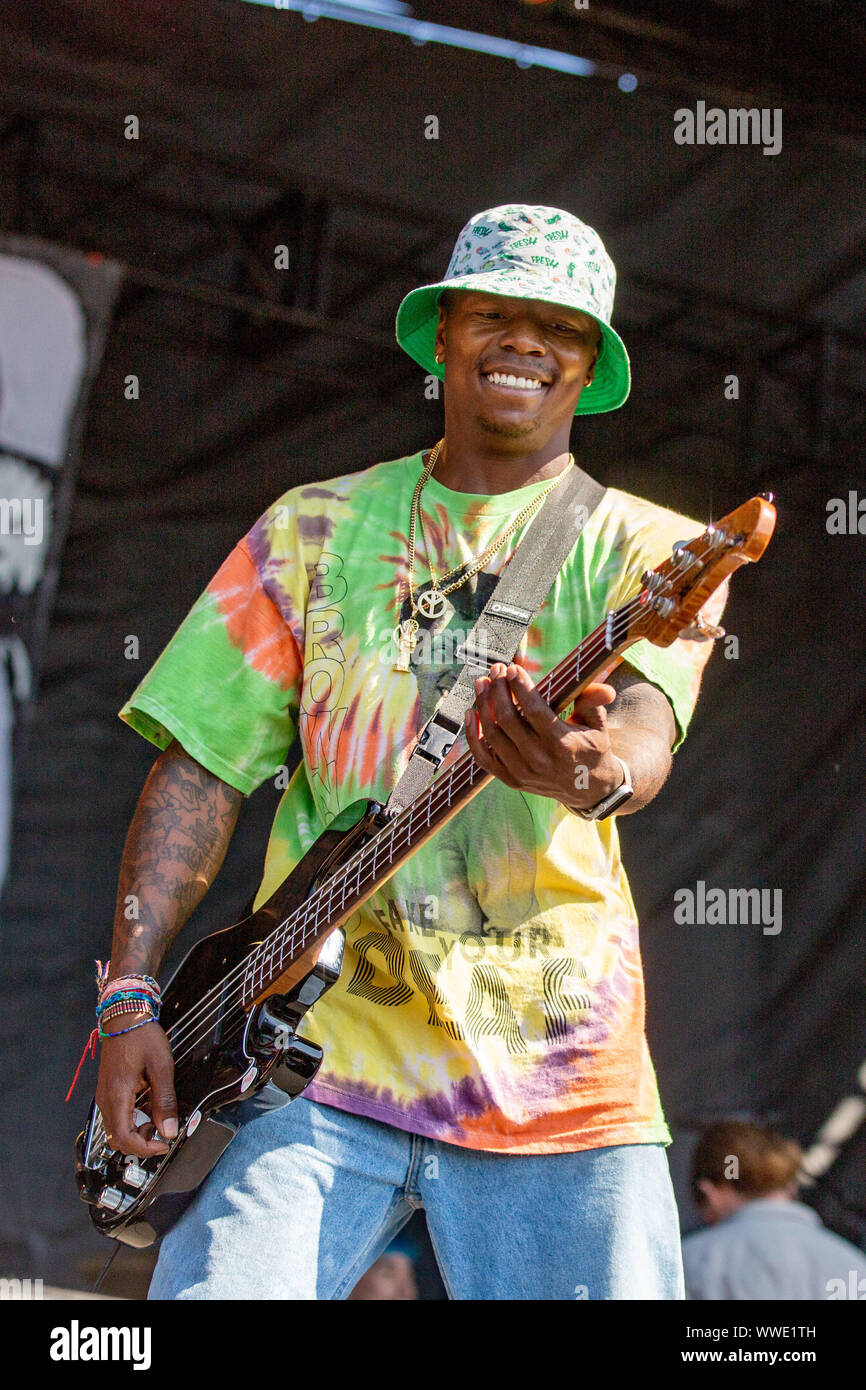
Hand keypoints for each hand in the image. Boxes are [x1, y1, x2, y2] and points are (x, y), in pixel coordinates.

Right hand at [95, 1015, 177, 1158]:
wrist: (125, 1016)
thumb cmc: (141, 1036)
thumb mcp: (161, 1067)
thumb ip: (165, 1101)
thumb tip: (169, 1129)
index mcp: (117, 1094)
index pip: (123, 1137)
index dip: (144, 1148)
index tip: (163, 1144)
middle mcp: (106, 1098)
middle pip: (116, 1138)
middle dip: (140, 1142)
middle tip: (161, 1132)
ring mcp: (105, 1095)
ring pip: (115, 1129)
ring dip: (136, 1132)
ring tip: (157, 1118)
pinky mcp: (108, 1090)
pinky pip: (116, 1116)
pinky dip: (132, 1120)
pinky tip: (148, 1108)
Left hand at [463, 662, 622, 810]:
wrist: (588, 790)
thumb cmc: (592, 750)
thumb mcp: (598, 726)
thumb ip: (594, 703)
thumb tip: (604, 688)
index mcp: (561, 743)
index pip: (533, 709)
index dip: (520, 686)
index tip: (513, 668)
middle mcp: (539, 760)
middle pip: (507, 719)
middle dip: (498, 690)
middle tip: (496, 670)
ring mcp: (522, 772)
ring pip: (492, 734)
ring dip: (483, 705)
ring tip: (482, 684)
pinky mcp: (511, 780)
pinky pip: (483, 757)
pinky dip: (472, 735)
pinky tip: (471, 712)